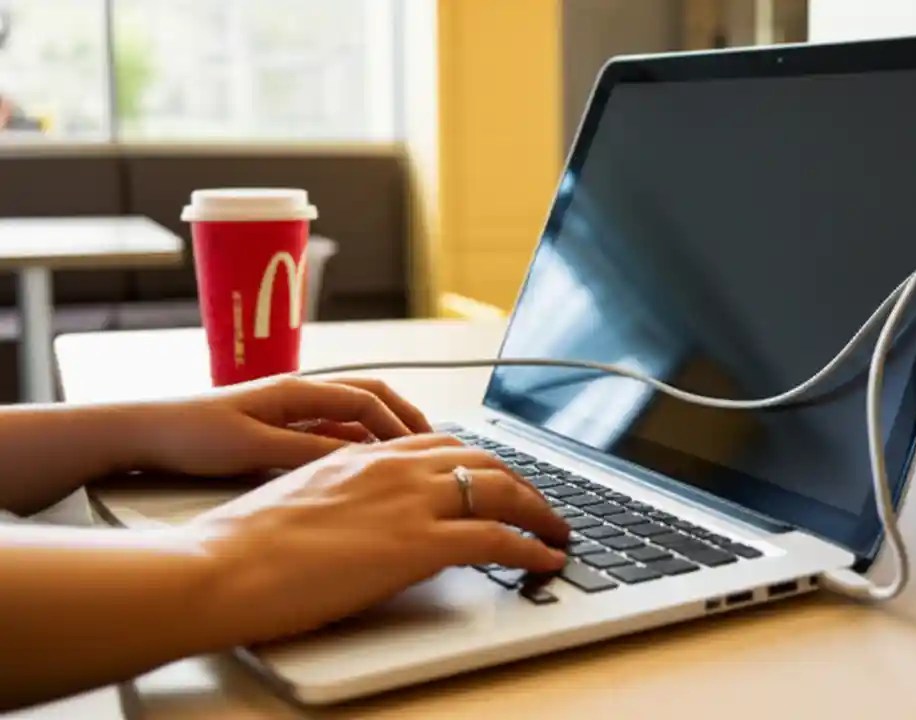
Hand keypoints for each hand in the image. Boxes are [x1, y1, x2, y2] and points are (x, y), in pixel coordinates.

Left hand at [137, 375, 432, 477]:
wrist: (144, 434)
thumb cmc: (191, 436)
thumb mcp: (254, 447)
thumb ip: (309, 450)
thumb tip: (361, 457)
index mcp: (296, 390)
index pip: (367, 399)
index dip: (399, 424)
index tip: (423, 450)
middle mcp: (298, 394)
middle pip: (369, 397)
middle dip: (404, 419)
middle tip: (434, 448)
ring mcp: (289, 411)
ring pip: (351, 416)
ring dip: (383, 433)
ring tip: (408, 460)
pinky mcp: (278, 429)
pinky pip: (330, 432)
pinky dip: (356, 445)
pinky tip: (363, 469)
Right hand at [186, 433, 569, 643]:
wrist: (220, 567)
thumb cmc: (244, 546)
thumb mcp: (304, 500)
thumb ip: (346, 499)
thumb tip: (368, 519)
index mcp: (364, 453)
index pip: (443, 444)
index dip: (480, 463)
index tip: (497, 479)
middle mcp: (394, 466)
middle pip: (483, 460)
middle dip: (522, 483)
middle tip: (539, 507)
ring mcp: (410, 500)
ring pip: (502, 490)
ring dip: (539, 512)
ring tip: (557, 532)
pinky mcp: (419, 543)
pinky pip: (497, 538)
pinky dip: (532, 547)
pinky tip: (546, 559)